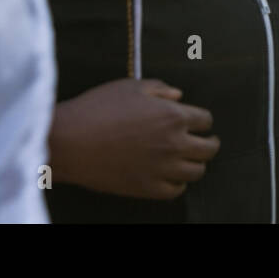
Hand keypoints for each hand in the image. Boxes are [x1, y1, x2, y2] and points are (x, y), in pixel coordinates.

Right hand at [48, 78, 219, 199]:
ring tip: (190, 160)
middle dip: (210, 143)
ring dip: (196, 164)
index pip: (206, 120)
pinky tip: (172, 176)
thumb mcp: (130, 87)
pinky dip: (178, 184)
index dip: (203, 120)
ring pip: (197, 172)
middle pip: (209, 149)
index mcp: (174, 116)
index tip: (199, 123)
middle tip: (206, 142)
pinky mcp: (147, 188)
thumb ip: (160, 88)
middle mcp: (174, 143)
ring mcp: (162, 168)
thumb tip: (179, 95)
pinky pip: (175, 190)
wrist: (69, 141)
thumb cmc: (98, 108)